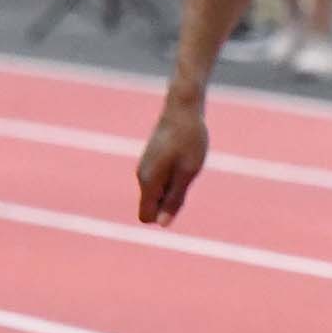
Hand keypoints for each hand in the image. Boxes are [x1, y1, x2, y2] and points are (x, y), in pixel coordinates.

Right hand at [135, 96, 207, 226]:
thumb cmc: (189, 140)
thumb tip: (162, 224)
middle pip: (152, 206)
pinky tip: (184, 157)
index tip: (182, 195)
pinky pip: (160, 180)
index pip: (146, 217)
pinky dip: (173, 176)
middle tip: (187, 175)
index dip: (164, 215)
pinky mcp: (151, 160)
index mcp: (149, 182)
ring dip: (174, 186)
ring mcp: (145, 167)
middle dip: (170, 201)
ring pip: (158, 192)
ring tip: (187, 163)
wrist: (183, 109)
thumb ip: (174, 199)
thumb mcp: (188, 172)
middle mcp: (142, 176)